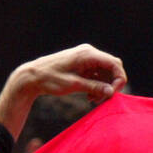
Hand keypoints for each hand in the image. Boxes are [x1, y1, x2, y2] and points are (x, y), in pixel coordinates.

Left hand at [0, 44, 127, 135]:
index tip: (112, 94)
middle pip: (112, 67)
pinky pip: (97, 74)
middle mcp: (89, 53)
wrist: (33, 76)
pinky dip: (97, 85)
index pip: (114, 64)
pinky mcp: (83, 65)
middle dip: (111, 84)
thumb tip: (111, 92)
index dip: (119, 79)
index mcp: (87, 54)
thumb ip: (94, 87)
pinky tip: (90, 96)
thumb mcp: (74, 85)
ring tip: (93, 99)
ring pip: (106, 73)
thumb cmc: (51, 79)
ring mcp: (86, 58)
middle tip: (104, 98)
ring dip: (104, 87)